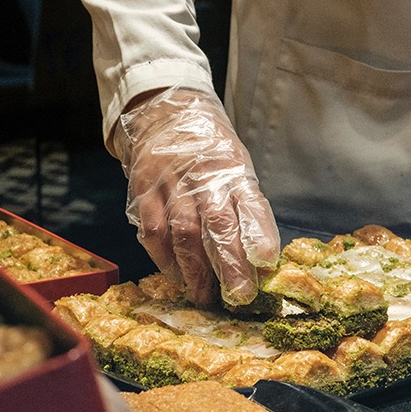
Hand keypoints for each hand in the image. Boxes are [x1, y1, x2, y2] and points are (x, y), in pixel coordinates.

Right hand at [113, 87, 280, 305]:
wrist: (163, 116)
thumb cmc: (209, 152)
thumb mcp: (236, 167)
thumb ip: (246, 205)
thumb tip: (260, 255)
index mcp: (233, 170)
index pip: (250, 203)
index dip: (258, 233)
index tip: (266, 260)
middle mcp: (203, 177)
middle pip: (217, 224)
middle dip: (230, 264)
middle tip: (239, 295)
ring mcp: (170, 185)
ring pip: (183, 233)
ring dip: (195, 270)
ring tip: (205, 295)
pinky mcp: (144, 194)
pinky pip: (153, 233)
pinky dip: (165, 259)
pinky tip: (177, 276)